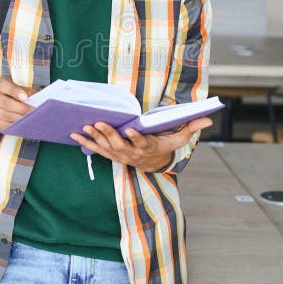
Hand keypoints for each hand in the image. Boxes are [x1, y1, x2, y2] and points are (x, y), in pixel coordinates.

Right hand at [0, 77, 34, 129]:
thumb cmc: (13, 93)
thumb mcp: (19, 87)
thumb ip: (26, 92)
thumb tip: (36, 101)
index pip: (5, 86)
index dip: (15, 92)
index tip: (25, 97)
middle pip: (5, 103)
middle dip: (21, 108)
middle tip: (33, 111)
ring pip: (5, 115)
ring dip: (19, 118)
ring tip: (31, 119)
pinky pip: (5, 125)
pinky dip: (15, 126)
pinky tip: (24, 124)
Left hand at [70, 116, 212, 171]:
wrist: (152, 165)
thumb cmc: (164, 147)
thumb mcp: (178, 139)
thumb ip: (191, 128)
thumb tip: (209, 119)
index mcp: (148, 148)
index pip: (142, 143)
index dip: (136, 138)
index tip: (131, 130)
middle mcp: (132, 154)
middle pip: (119, 145)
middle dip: (109, 134)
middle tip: (99, 122)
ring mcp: (120, 156)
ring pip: (105, 147)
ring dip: (94, 137)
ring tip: (84, 126)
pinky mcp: (110, 155)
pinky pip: (96, 149)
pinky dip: (85, 142)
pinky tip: (73, 134)